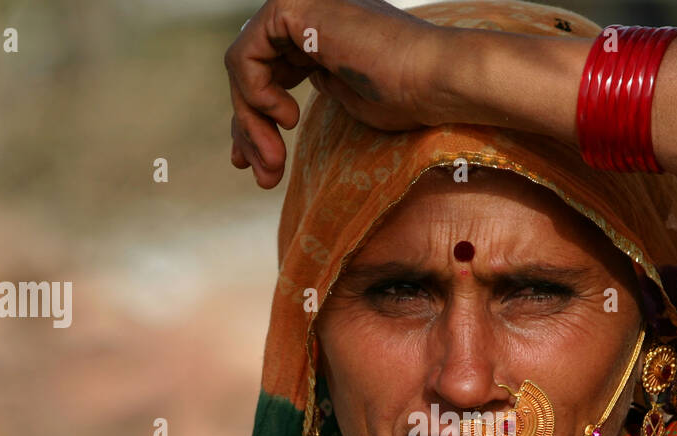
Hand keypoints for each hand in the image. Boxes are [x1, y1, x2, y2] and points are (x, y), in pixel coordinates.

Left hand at [224, 0, 449, 187]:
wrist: (434, 79)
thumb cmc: (406, 97)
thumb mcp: (348, 100)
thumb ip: (316, 90)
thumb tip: (277, 103)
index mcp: (317, 32)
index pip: (267, 72)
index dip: (253, 121)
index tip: (254, 165)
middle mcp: (303, 14)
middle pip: (250, 72)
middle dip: (250, 130)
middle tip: (265, 177)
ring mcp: (296, 6)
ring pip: (242, 67)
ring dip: (251, 123)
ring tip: (276, 160)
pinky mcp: (292, 8)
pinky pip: (245, 57)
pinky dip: (255, 95)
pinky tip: (287, 118)